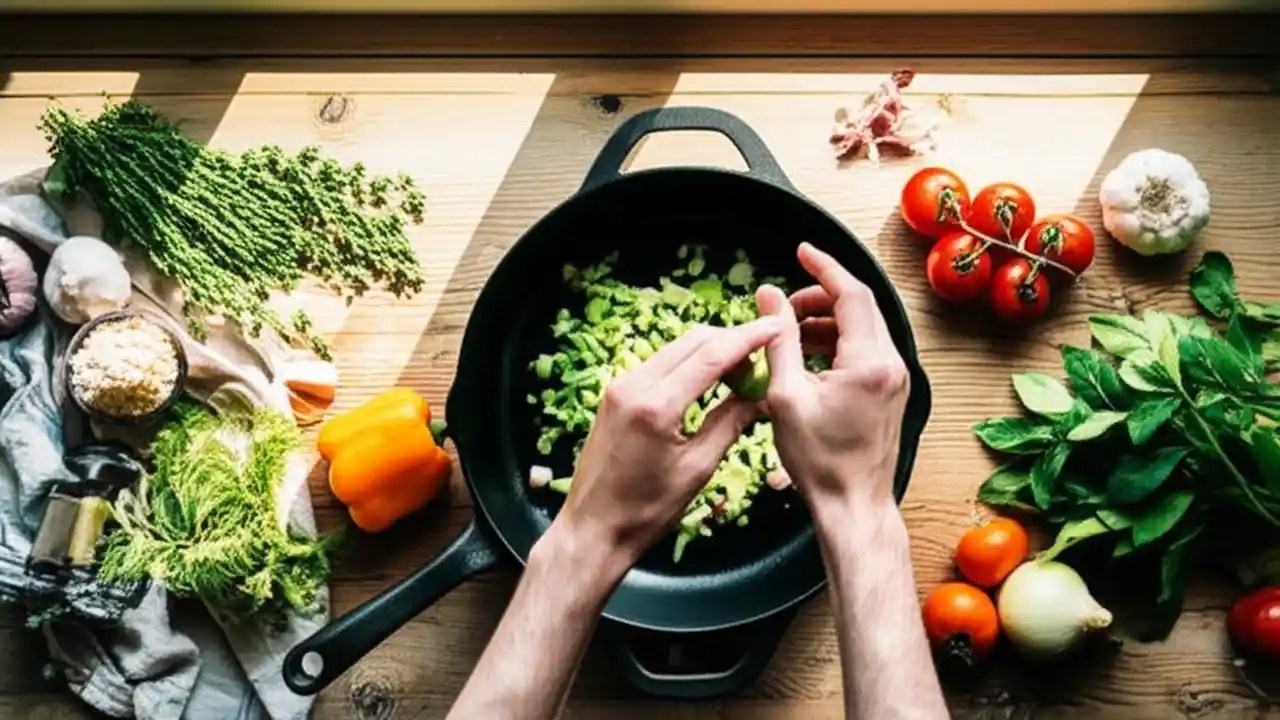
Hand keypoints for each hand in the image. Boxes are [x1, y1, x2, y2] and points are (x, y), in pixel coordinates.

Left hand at [554, 317, 781, 563]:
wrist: (592, 530)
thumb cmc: (647, 511)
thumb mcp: (697, 468)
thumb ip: (730, 423)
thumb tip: (761, 397)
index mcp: (656, 405)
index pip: (711, 354)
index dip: (748, 338)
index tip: (776, 328)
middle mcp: (633, 384)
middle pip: (693, 341)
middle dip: (731, 342)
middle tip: (761, 362)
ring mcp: (619, 386)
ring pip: (675, 349)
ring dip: (709, 352)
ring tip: (739, 375)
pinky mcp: (614, 394)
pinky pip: (659, 364)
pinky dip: (688, 364)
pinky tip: (706, 383)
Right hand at [756, 243, 909, 508]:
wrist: (852, 506)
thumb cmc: (819, 461)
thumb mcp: (785, 395)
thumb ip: (778, 339)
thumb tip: (768, 296)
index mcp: (869, 362)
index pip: (851, 294)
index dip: (824, 268)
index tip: (801, 252)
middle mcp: (891, 365)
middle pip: (860, 308)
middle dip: (821, 296)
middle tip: (784, 305)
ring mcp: (896, 380)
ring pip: (863, 329)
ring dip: (827, 321)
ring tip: (790, 331)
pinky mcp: (891, 393)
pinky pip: (866, 351)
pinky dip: (837, 343)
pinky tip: (807, 356)